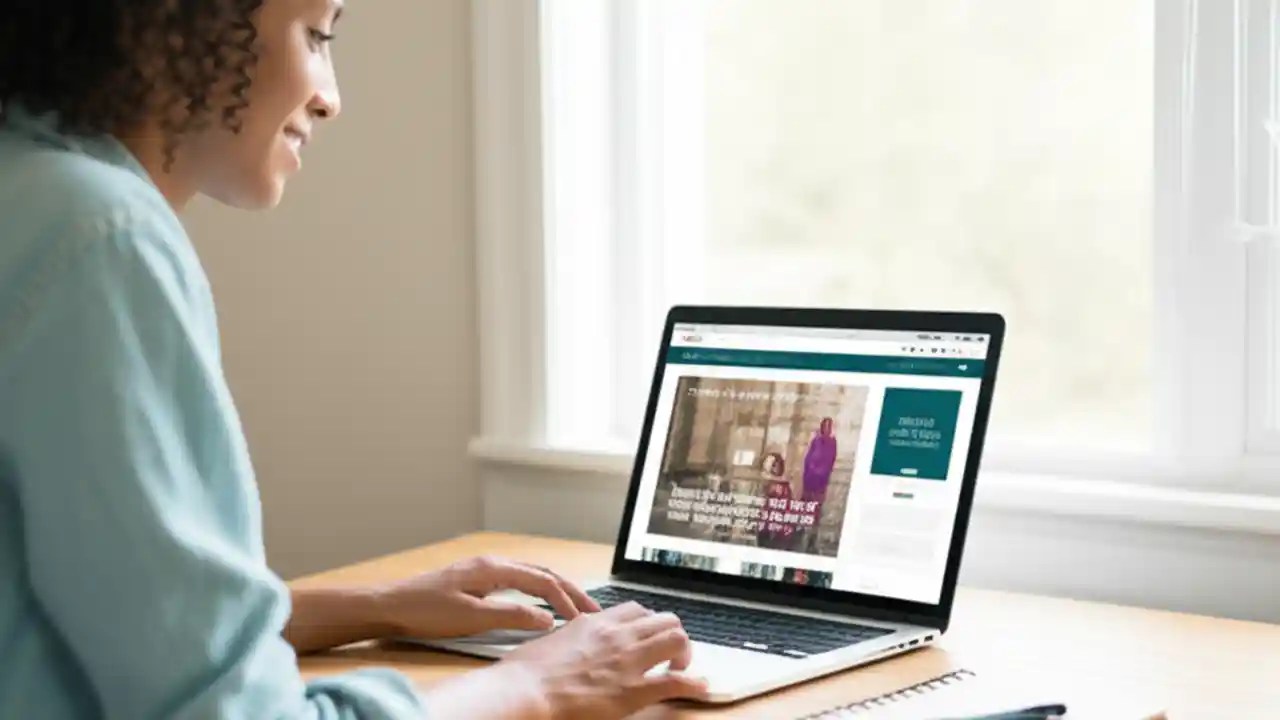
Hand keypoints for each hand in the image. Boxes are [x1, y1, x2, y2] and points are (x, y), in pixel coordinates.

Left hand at [373, 555, 599, 638]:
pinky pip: (519, 581)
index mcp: (494, 568)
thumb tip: (547, 619)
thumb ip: (511, 617)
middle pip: (542, 573)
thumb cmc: (425, 610)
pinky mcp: (477, 579)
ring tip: (575, 606)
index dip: (566, 600)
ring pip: (532, 575)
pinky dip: (538, 590)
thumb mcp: (471, 618)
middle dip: (570, 590)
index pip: (542, 581)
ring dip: (556, 590)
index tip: (583, 619)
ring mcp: (485, 569)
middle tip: (593, 609)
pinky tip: (541, 603)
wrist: (389, 606)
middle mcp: (493, 563)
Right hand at [502, 601, 709, 718]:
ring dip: (684, 652)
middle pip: (665, 619)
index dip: (649, 623)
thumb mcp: (553, 640)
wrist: (526, 691)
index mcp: (597, 622)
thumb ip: (573, 636)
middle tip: (669, 653)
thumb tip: (575, 641)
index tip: (648, 636)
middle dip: (672, 634)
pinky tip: (700, 687)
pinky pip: (676, 683)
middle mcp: (618, 635)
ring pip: (677, 639)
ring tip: (680, 667)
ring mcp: (629, 661)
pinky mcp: (634, 691)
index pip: (637, 610)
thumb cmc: (528, 671)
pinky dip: (693, 684)